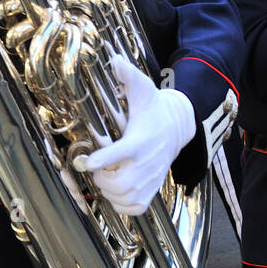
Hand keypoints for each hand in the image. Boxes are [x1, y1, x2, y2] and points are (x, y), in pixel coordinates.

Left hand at [73, 57, 194, 215]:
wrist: (177, 125)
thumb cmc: (153, 108)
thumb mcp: (142, 89)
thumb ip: (127, 75)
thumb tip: (114, 59)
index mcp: (140, 139)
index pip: (121, 153)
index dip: (104, 159)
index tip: (88, 161)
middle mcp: (147, 162)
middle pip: (120, 183)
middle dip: (102, 178)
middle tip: (98, 168)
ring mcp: (151, 178)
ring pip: (124, 198)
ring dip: (109, 192)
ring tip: (106, 177)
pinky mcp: (153, 189)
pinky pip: (134, 208)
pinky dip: (122, 205)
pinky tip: (118, 191)